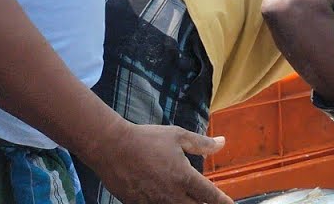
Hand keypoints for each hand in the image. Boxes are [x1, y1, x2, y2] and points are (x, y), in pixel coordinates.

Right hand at [87, 122, 232, 203]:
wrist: (110, 147)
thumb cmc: (147, 139)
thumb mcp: (178, 136)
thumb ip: (202, 144)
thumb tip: (223, 143)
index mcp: (184, 176)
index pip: (210, 196)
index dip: (223, 202)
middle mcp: (171, 194)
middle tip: (211, 202)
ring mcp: (153, 202)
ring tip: (192, 199)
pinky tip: (170, 199)